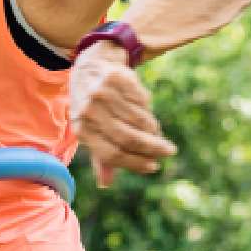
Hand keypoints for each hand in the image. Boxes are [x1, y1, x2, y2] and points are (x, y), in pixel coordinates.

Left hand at [68, 42, 175, 187]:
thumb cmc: (92, 107)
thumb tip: (105, 184)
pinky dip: (149, 110)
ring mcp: (102, 93)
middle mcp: (89, 111)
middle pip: (128, 137)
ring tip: (158, 134)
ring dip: (153, 130)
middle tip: (168, 151)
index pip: (112, 154)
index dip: (135, 163)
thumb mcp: (90, 130)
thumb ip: (100, 157)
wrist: (90, 66)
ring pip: (138, 119)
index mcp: (81, 129)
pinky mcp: (116, 78)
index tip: (153, 166)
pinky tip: (147, 113)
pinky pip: (142, 101)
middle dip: (152, 148)